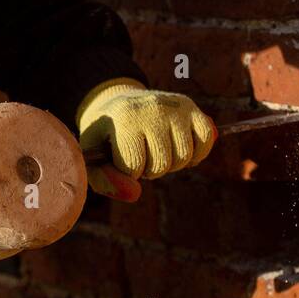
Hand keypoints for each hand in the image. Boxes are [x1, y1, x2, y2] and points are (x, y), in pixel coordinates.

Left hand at [76, 78, 215, 201]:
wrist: (117, 103)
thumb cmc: (106, 136)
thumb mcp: (94, 156)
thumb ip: (105, 180)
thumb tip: (135, 194)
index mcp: (124, 118)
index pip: (134, 167)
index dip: (127, 172)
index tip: (120, 158)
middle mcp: (152, 108)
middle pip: (161, 164)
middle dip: (149, 169)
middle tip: (140, 155)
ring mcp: (174, 106)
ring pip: (183, 157)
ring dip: (170, 164)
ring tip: (155, 152)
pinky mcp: (191, 107)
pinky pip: (205, 141)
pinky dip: (194, 154)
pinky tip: (177, 150)